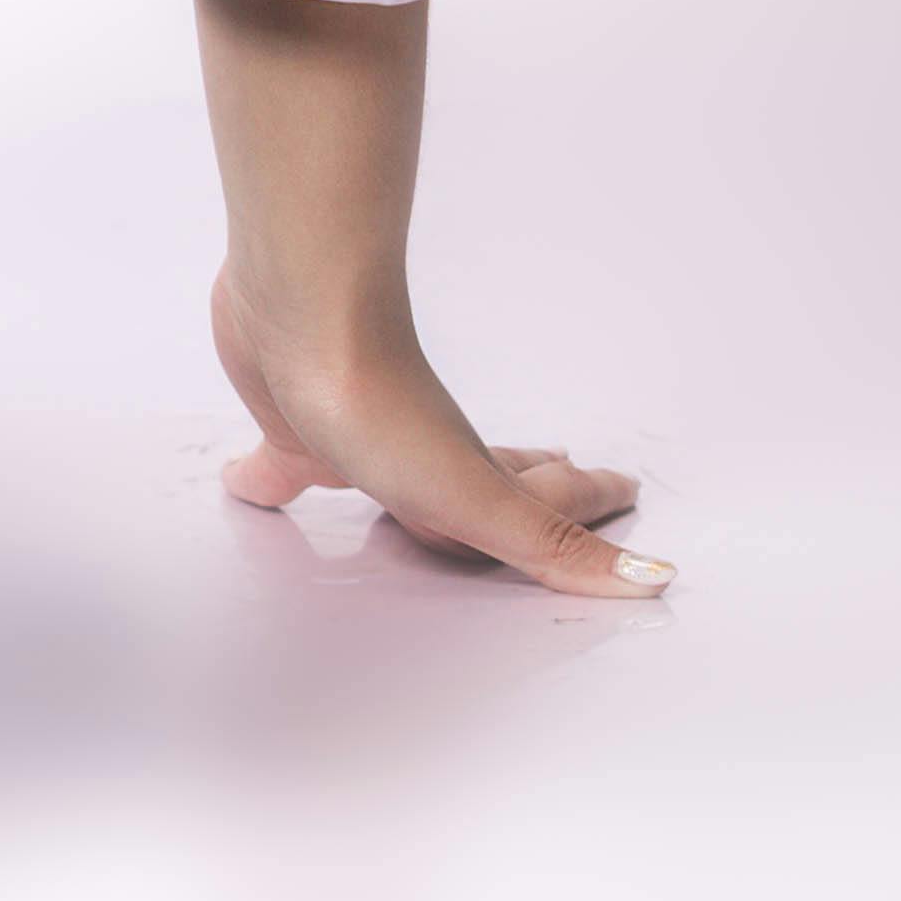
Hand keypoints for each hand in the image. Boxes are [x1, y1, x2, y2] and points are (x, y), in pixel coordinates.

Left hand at [211, 277, 673, 597]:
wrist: (300, 316)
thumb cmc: (384, 403)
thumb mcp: (479, 496)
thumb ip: (552, 545)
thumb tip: (653, 583)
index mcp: (466, 477)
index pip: (537, 499)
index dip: (580, 501)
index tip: (621, 489)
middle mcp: (417, 451)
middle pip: (473, 478)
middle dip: (513, 486)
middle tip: (553, 476)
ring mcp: (354, 429)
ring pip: (387, 470)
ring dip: (404, 485)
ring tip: (405, 498)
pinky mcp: (288, 413)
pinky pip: (285, 456)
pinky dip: (270, 474)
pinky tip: (248, 479)